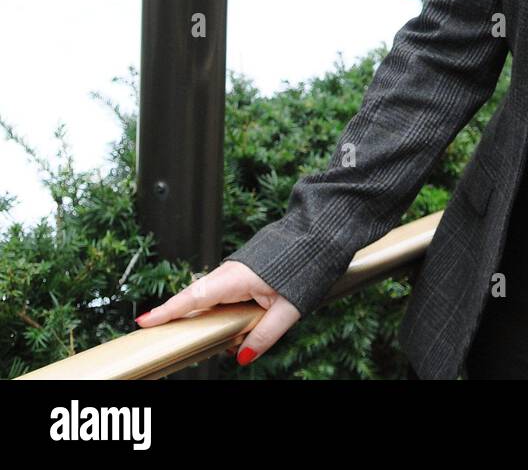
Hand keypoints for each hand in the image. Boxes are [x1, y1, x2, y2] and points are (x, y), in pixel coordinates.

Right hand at [133, 260, 301, 365]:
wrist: (321, 232)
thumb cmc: (308, 265)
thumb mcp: (289, 309)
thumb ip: (265, 335)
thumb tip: (242, 356)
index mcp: (236, 279)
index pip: (193, 298)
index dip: (168, 311)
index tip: (144, 321)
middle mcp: (230, 271)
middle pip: (198, 298)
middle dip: (187, 318)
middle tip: (175, 336)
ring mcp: (236, 268)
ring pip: (212, 295)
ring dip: (211, 314)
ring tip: (229, 331)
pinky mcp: (245, 268)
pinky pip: (225, 290)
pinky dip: (223, 306)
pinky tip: (239, 319)